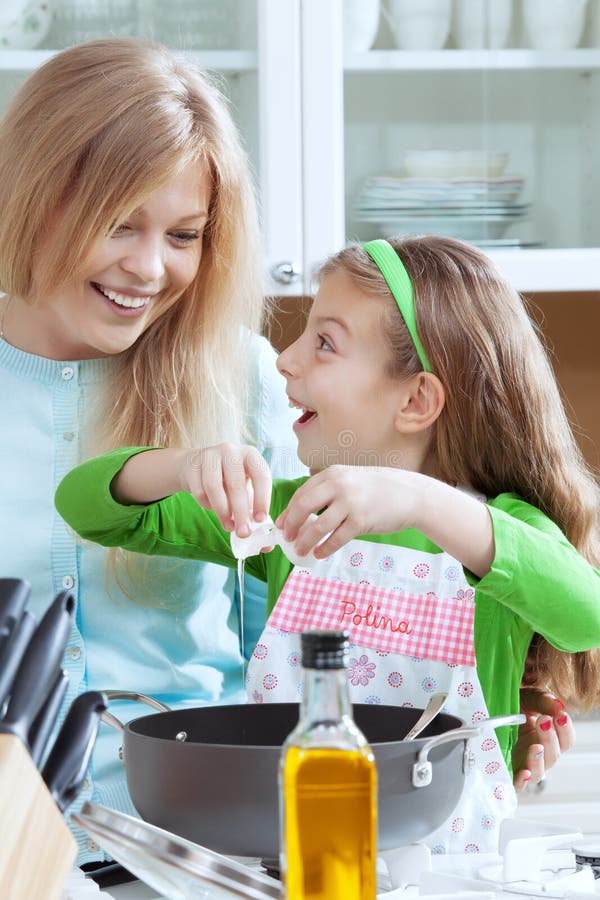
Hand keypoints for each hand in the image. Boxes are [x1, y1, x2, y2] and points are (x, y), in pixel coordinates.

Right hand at [183, 444, 271, 535]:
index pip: (262, 476)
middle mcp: (231, 451)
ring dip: (222, 512)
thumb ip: (255, 515)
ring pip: (214, 488)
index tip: (260, 520)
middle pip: (236, 485)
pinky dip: (206, 504)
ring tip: (228, 526)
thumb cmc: (229, 481)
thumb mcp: (246, 491)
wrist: (197, 466)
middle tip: (243, 533)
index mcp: (251, 455)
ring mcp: (210, 455)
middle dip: (241, 513)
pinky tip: (211, 507)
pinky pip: (199, 490)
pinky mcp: (192, 464)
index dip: (263, 499)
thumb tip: (266, 546)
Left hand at [275, 466, 420, 558]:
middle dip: (291, 525)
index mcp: (333, 474)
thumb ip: (330, 491)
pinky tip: (319, 554)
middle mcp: (339, 485)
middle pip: (303, 507)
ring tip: (299, 550)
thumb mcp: (352, 479)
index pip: (302, 493)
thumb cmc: (379, 489)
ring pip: (318, 526)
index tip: (282, 524)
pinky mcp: (361, 520)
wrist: (411, 495)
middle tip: (287, 538)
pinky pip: (336, 538)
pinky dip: (325, 548)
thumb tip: (304, 513)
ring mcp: (350, 503)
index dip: (289, 510)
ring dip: (305, 541)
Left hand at [512, 689, 574, 790]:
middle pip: (553, 756)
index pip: (566, 740)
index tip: (560, 717)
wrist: (487, 708)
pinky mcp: (508, 772)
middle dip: (550, 738)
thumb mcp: (529, 698)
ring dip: (539, 760)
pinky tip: (524, 773)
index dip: (566, 730)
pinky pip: (517, 784)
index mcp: (548, 737)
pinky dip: (522, 781)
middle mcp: (539, 754)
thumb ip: (544, 701)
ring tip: (536, 746)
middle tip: (543, 721)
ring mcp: (524, 764)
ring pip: (539, 772)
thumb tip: (559, 707)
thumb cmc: (512, 704)